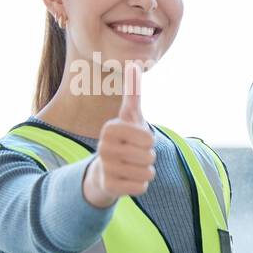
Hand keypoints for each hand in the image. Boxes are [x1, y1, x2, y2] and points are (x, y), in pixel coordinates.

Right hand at [83, 61, 153, 208]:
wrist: (104, 171)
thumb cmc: (123, 140)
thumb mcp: (129, 116)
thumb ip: (133, 93)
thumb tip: (134, 64)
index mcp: (110, 128)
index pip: (148, 138)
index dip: (148, 141)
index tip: (136, 140)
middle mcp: (103, 147)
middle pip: (150, 156)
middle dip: (148, 158)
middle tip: (133, 155)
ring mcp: (105, 168)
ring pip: (148, 173)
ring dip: (145, 171)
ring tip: (130, 166)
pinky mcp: (110, 187)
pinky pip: (141, 188)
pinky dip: (139, 185)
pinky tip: (127, 180)